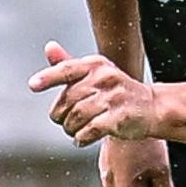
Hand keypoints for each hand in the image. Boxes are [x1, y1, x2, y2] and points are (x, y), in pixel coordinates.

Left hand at [32, 42, 158, 148]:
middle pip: (67, 101)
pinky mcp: (119, 118)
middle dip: (60, 116)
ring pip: (76, 117)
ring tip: (74, 131)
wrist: (152, 107)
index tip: (33, 85)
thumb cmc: (117, 91)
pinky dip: (81, 138)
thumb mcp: (96, 73)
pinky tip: (82, 139)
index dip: (48, 77)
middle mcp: (105, 78)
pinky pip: (89, 131)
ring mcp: (113, 98)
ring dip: (70, 129)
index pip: (67, 69)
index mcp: (96, 65)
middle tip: (63, 122)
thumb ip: (70, 64)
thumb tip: (49, 47)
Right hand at [101, 131, 178, 186]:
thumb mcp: (162, 173)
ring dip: (144, 177)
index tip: (168, 181)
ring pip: (133, 186)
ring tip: (150, 157)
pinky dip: (135, 168)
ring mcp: (106, 175)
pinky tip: (141, 153)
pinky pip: (125, 173)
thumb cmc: (145, 143)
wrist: (126, 115)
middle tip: (159, 166)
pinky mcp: (105, 163)